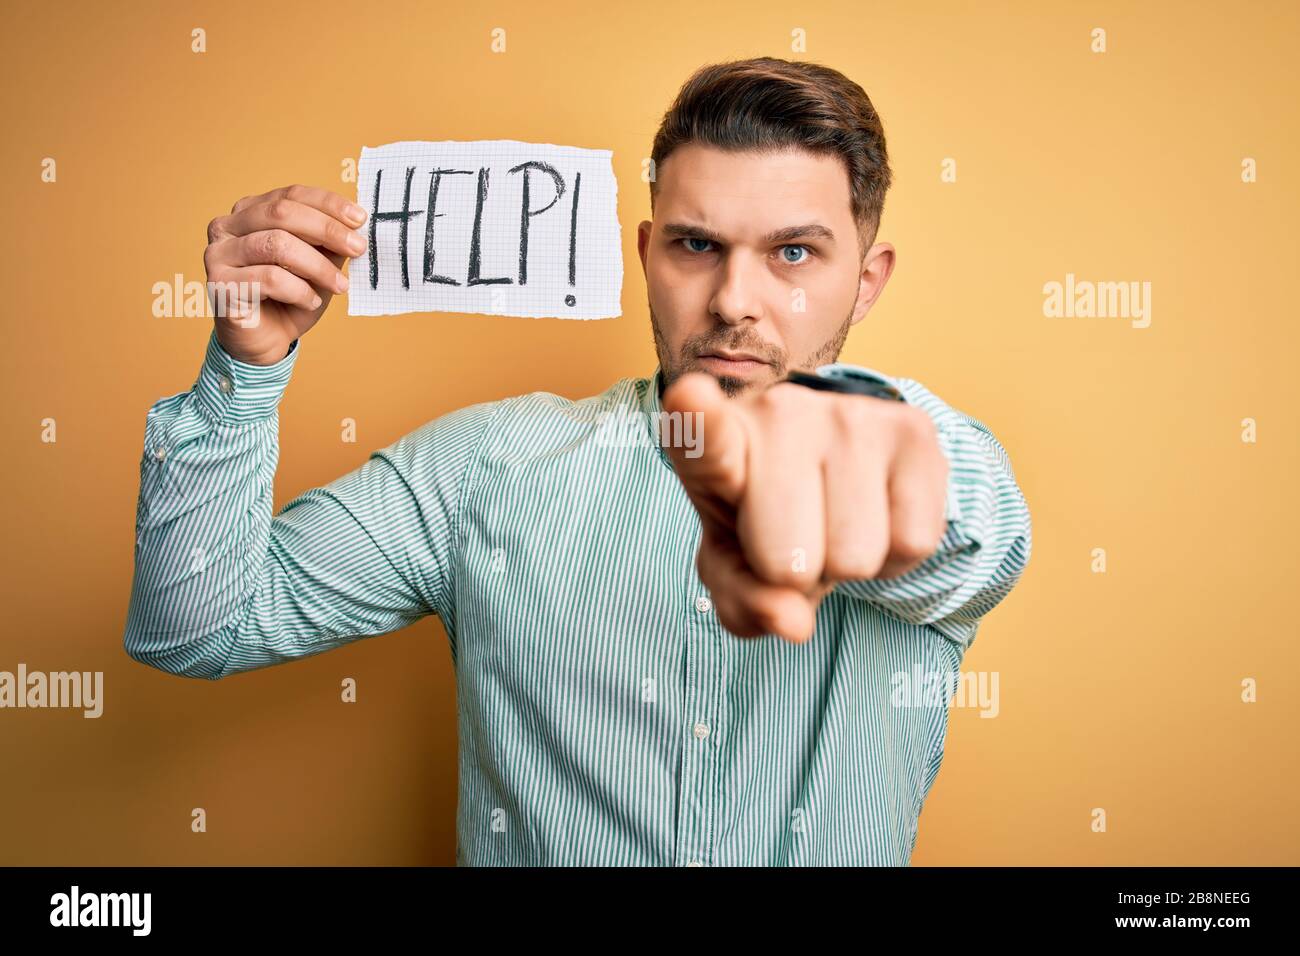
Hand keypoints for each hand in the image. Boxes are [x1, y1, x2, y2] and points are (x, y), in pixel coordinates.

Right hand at [203, 184, 367, 364]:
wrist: (266, 341)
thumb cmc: (290, 298)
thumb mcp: (317, 265)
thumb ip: (328, 243)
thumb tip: (354, 224)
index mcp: (250, 211)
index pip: (291, 195)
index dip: (328, 204)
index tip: (360, 218)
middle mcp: (228, 226)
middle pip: (282, 213)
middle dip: (327, 229)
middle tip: (358, 248)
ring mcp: (218, 253)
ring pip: (277, 244)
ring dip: (317, 265)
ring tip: (340, 286)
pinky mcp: (219, 283)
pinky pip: (270, 278)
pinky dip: (299, 290)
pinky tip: (311, 301)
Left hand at [661, 372, 948, 643]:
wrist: (832, 468)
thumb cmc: (765, 521)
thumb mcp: (735, 567)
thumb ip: (744, 602)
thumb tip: (793, 623)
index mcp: (712, 445)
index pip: (705, 436)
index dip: (697, 421)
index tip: (688, 400)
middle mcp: (778, 413)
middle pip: (787, 560)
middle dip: (794, 574)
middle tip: (794, 537)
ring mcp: (850, 414)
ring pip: (855, 557)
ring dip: (847, 562)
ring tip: (833, 521)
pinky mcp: (912, 429)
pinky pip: (912, 543)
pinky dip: (896, 555)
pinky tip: (876, 514)